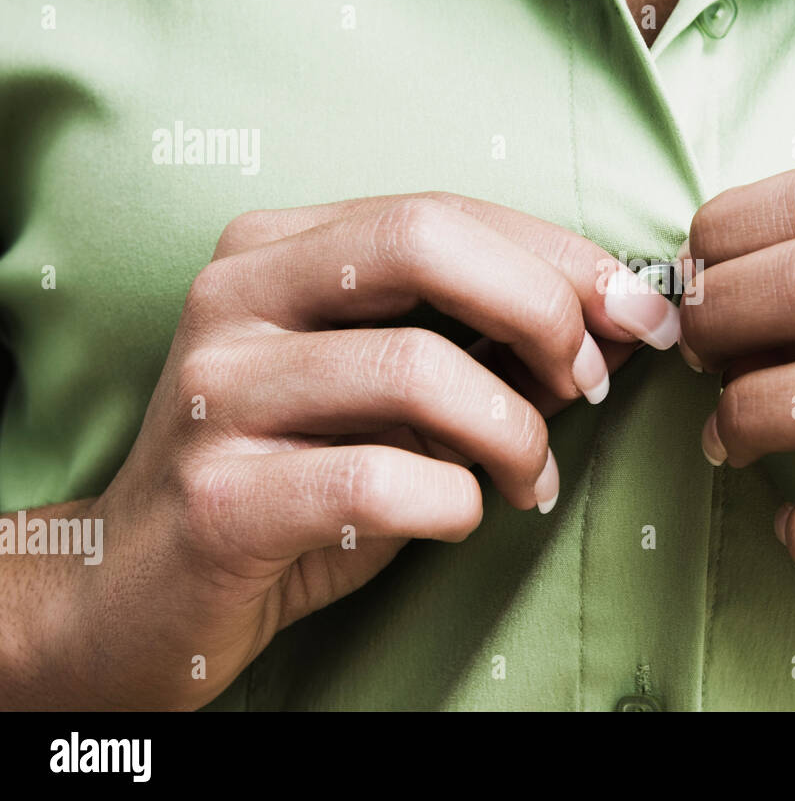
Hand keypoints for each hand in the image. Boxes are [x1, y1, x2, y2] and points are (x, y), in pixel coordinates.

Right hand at [3, 192, 678, 709]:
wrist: (144, 589)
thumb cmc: (295, 476)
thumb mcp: (388, 391)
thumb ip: (481, 341)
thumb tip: (622, 317)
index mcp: (275, 251)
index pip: (444, 211)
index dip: (562, 256)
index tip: (643, 315)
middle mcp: (234, 299)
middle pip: (424, 244)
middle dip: (545, 309)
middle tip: (592, 382)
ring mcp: (218, 395)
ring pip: (416, 370)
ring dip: (515, 431)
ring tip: (528, 476)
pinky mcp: (221, 498)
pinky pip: (383, 480)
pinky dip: (457, 501)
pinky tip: (461, 515)